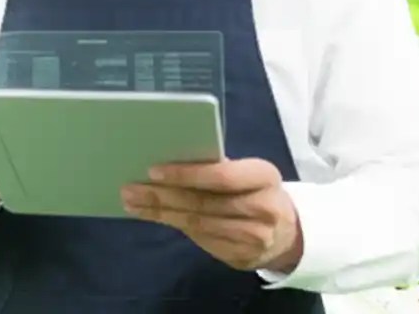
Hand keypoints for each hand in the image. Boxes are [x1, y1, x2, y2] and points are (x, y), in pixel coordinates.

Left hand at [121, 158, 302, 272]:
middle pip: (203, 203)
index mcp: (265, 177)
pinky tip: (152, 216)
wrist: (288, 233)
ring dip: (160, 213)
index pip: (222, 176)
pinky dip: (172, 225)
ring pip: (197, 224)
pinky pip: (200, 239)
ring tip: (132, 202)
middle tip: (130, 188)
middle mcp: (263, 209)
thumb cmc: (257, 191)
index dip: (186, 174)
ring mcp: (254, 238)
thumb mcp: (249, 174)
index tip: (153, 171)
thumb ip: (218, 168)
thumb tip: (169, 161)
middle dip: (162, 195)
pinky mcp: (241, 257)